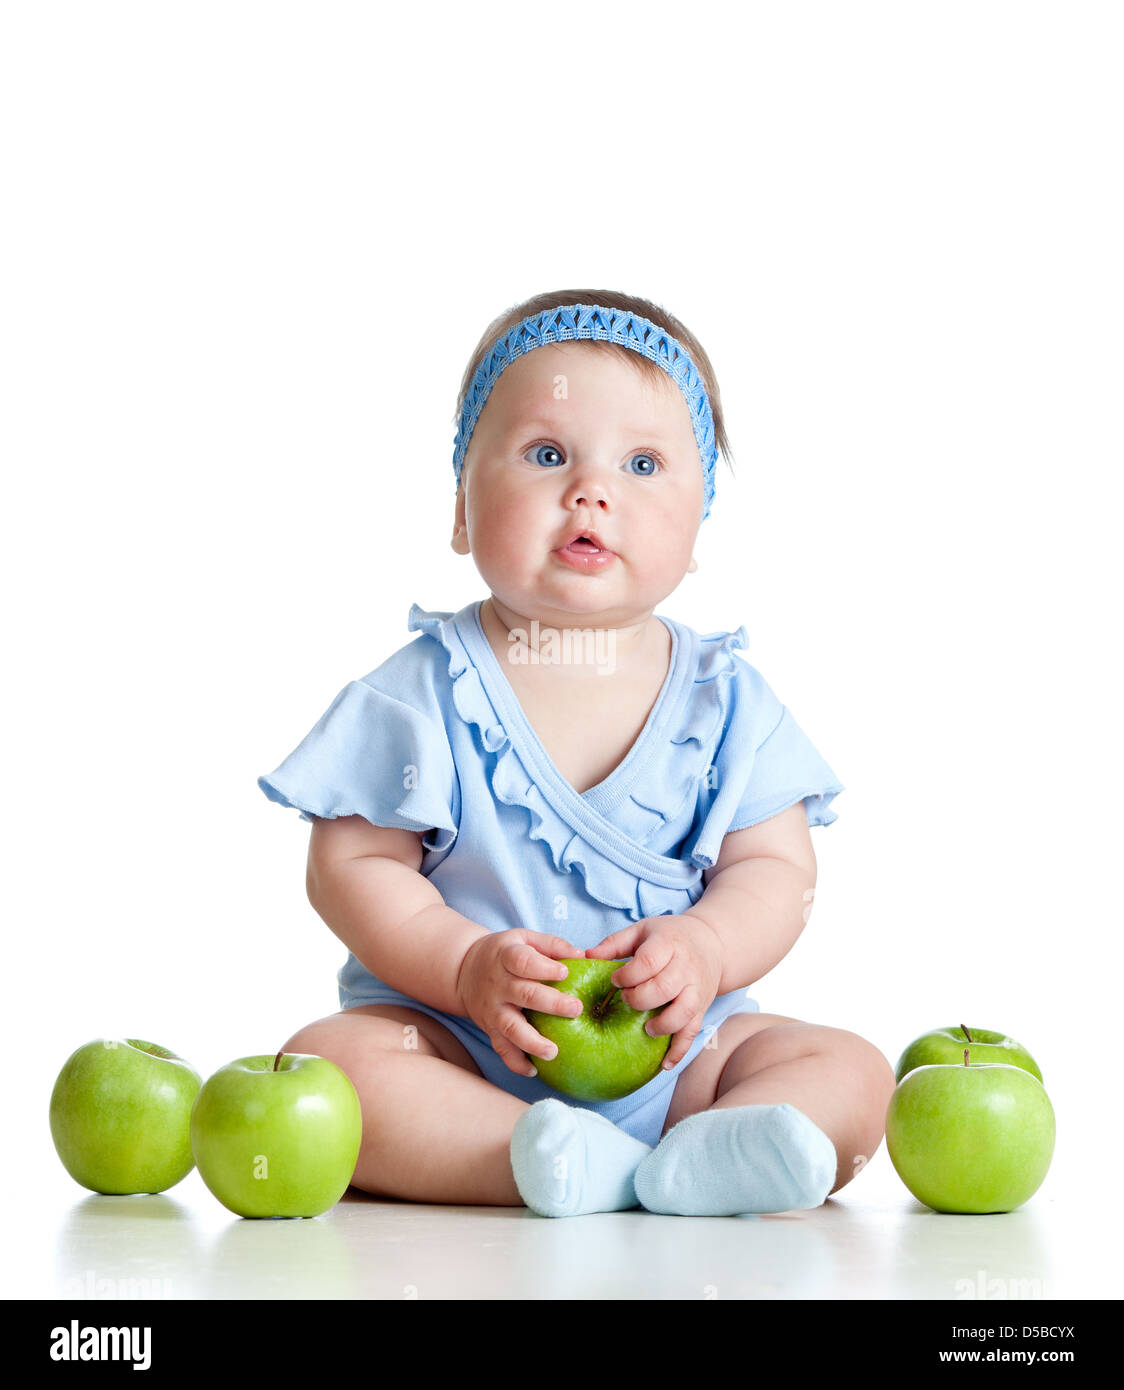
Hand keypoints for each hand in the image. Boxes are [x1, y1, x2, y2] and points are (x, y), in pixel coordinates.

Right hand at [455, 930, 586, 1077]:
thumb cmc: (505, 953)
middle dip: (550, 1003)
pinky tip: (533, 1071)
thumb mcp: (524, 938)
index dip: (543, 967)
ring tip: (553, 1052)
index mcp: (506, 957)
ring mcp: (492, 1009)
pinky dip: (515, 1062)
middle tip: (576, 1009)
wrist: (464, 970)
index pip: (523, 961)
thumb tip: (582, 955)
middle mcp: (498, 984)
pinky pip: (500, 1048)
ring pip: (510, 1027)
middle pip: (523, 994)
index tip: (565, 972)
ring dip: (531, 1042)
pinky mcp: (489, 1028)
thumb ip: (551, 945)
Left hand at [585, 914, 723, 1069]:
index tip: (614, 981)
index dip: (628, 975)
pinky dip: (680, 1050)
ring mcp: (697, 989)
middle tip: (626, 1000)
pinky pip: (694, 1031)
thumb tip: (586, 956)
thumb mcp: (642, 931)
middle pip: (664, 988)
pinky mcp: (703, 1007)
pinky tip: (664, 1064)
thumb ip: (615, 943)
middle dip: (640, 999)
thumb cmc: (669, 936)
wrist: (712, 943)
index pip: (649, 961)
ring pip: (684, 1011)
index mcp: (668, 944)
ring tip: (646, 1029)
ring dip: (663, 1025)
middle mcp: (686, 967)